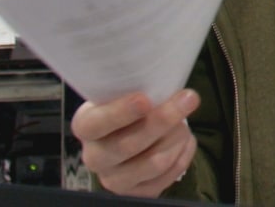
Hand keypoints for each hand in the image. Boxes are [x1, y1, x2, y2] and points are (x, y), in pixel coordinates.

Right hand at [72, 89, 199, 197]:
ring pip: (153, 163)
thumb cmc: (128, 107)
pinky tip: (186, 139)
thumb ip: (136, 88)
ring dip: (177, 138)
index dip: (119, 114)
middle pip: (128, 145)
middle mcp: (95, 157)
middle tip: (188, 99)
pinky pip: (167, 176)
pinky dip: (183, 154)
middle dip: (163, 120)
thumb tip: (164, 82)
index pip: (95, 124)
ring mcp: (115, 179)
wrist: (130, 132)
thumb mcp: (124, 92)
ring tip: (185, 121)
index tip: (145, 100)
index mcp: (86, 126)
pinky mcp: (137, 192)